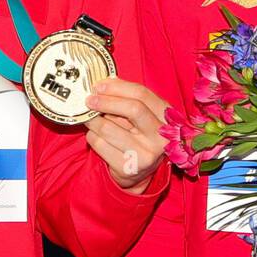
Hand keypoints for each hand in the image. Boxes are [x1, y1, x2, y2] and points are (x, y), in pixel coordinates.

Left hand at [83, 77, 168, 193]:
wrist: (139, 173)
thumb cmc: (139, 137)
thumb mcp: (141, 116)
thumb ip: (127, 99)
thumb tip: (103, 84)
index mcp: (166, 117)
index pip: (142, 94)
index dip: (118, 87)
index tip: (99, 85)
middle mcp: (161, 136)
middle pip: (133, 109)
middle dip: (106, 101)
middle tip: (90, 100)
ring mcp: (146, 154)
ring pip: (109, 128)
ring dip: (93, 121)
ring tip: (90, 119)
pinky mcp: (129, 168)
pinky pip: (99, 144)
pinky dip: (92, 136)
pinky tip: (96, 136)